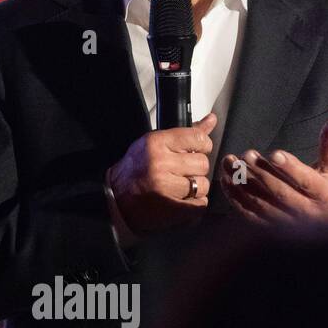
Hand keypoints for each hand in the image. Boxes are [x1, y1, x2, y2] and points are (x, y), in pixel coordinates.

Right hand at [108, 113, 215, 234]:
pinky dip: (194, 204)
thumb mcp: (154, 144)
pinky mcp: (170, 207)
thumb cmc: (135, 169)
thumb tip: (211, 120)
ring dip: (195, 188)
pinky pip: (200, 204)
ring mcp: (165, 187)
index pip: (198, 138)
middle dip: (196, 169)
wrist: (115, 197)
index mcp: (156, 143)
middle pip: (203, 163)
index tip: (194, 151)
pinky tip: (179, 200)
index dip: (201, 146)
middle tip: (181, 172)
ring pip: (202, 185)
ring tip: (178, 188)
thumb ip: (184, 135)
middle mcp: (160, 163)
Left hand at [218, 118, 327, 224]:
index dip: (290, 167)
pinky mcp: (268, 227)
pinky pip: (248, 213)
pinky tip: (225, 179)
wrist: (324, 220)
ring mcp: (285, 221)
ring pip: (261, 203)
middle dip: (261, 172)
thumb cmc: (326, 187)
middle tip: (246, 154)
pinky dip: (235, 197)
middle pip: (280, 192)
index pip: (305, 180)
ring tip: (230, 162)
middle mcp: (304, 211)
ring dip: (243, 182)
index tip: (275, 153)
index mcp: (323, 194)